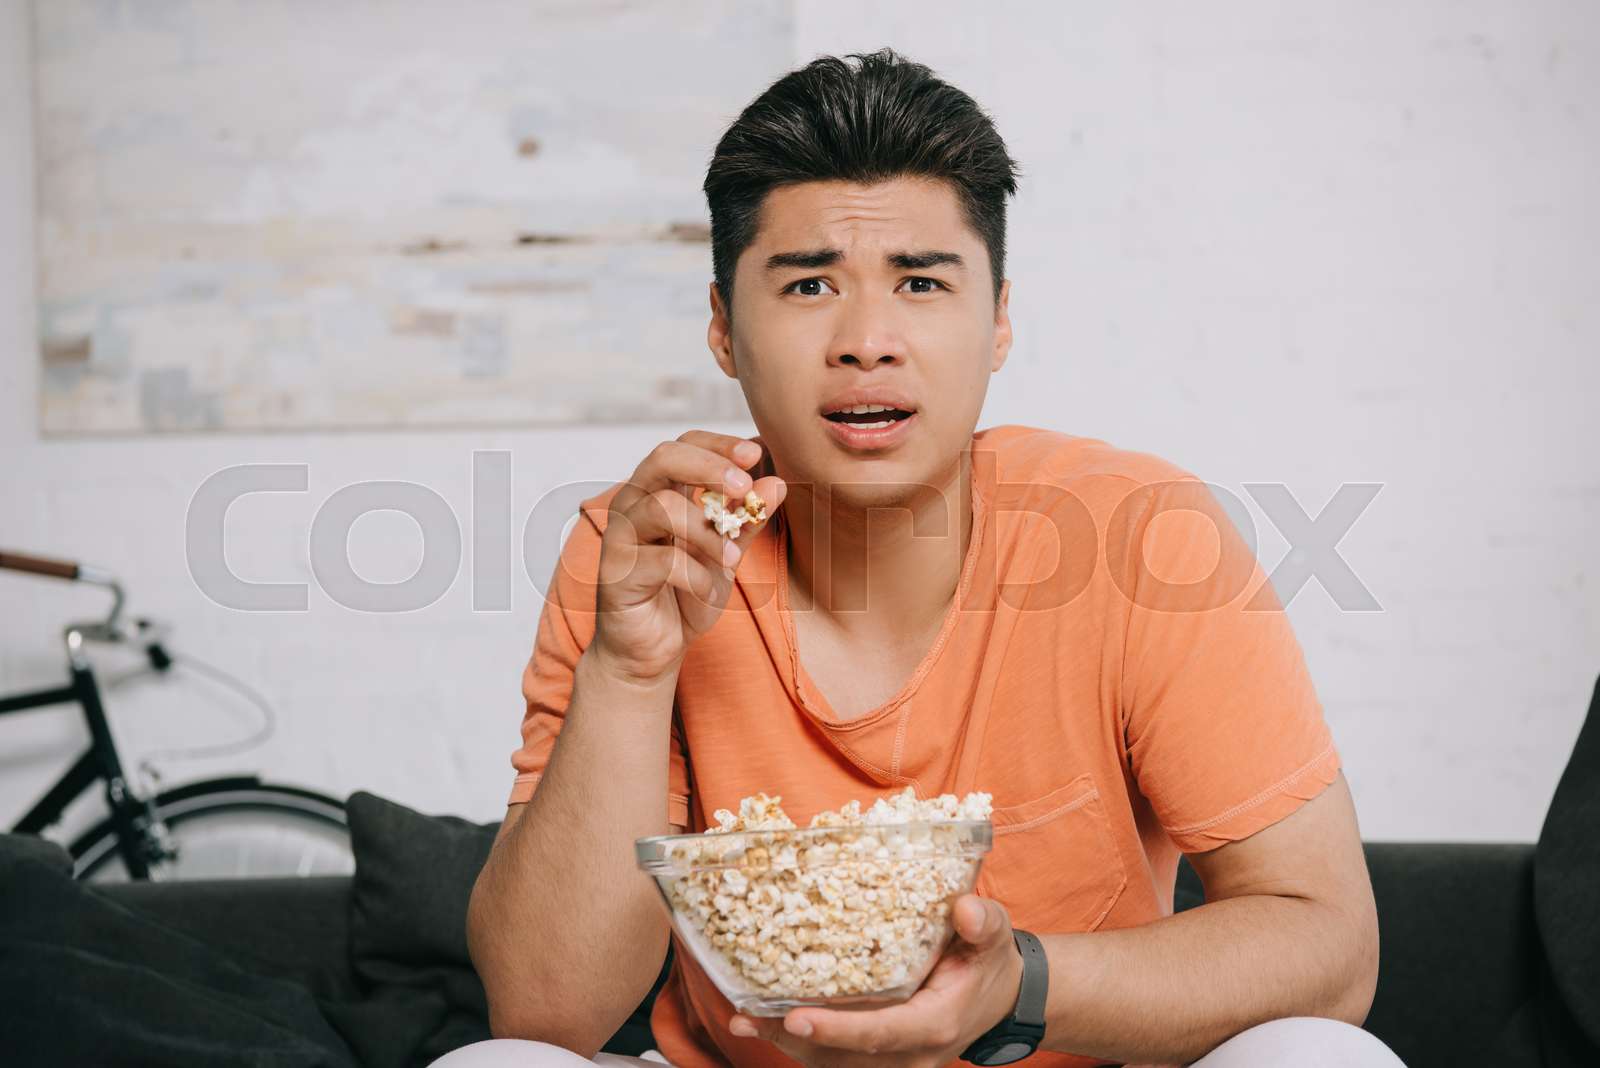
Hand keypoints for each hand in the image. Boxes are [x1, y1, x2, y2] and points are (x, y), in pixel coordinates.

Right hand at [590, 430, 785, 683]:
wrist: (653, 650)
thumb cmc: (684, 596)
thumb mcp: (725, 554)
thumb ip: (746, 521)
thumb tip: (776, 484)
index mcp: (658, 491)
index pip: (684, 445)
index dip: (718, 445)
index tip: (754, 455)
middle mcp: (634, 504)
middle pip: (663, 457)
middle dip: (709, 467)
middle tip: (744, 488)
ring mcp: (620, 536)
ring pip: (661, 506)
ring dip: (707, 531)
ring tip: (730, 558)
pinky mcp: (616, 573)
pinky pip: (663, 560)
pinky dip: (696, 575)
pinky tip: (707, 591)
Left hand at [728, 895, 1025, 1067]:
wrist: (999, 998)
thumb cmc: (987, 962)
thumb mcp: (992, 936)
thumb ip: (982, 924)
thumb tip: (964, 910)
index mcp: (934, 1024)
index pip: (880, 1034)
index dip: (837, 1030)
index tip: (796, 1016)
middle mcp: (911, 1054)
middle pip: (843, 1059)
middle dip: (793, 1040)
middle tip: (746, 1018)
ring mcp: (895, 1061)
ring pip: (834, 1065)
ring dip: (788, 1044)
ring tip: (743, 1020)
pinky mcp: (880, 1058)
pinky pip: (835, 1059)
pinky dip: (801, 1043)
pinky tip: (763, 1021)